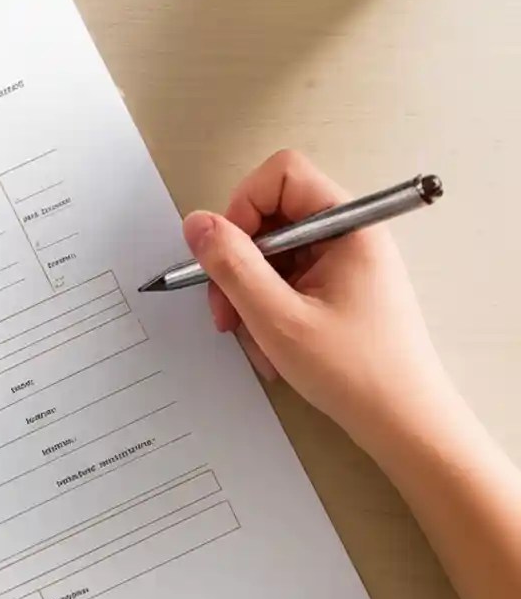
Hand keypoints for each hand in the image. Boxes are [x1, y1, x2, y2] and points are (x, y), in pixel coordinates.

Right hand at [183, 150, 452, 443]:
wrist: (403, 423)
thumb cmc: (355, 372)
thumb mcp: (277, 318)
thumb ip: (231, 265)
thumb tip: (196, 224)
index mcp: (348, 226)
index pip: (282, 175)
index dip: (243, 205)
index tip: (225, 253)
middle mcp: (348, 235)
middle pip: (270, 216)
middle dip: (238, 262)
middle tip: (226, 309)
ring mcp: (343, 263)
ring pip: (272, 255)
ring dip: (249, 295)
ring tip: (254, 339)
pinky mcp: (336, 289)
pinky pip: (285, 282)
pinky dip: (266, 311)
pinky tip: (271, 346)